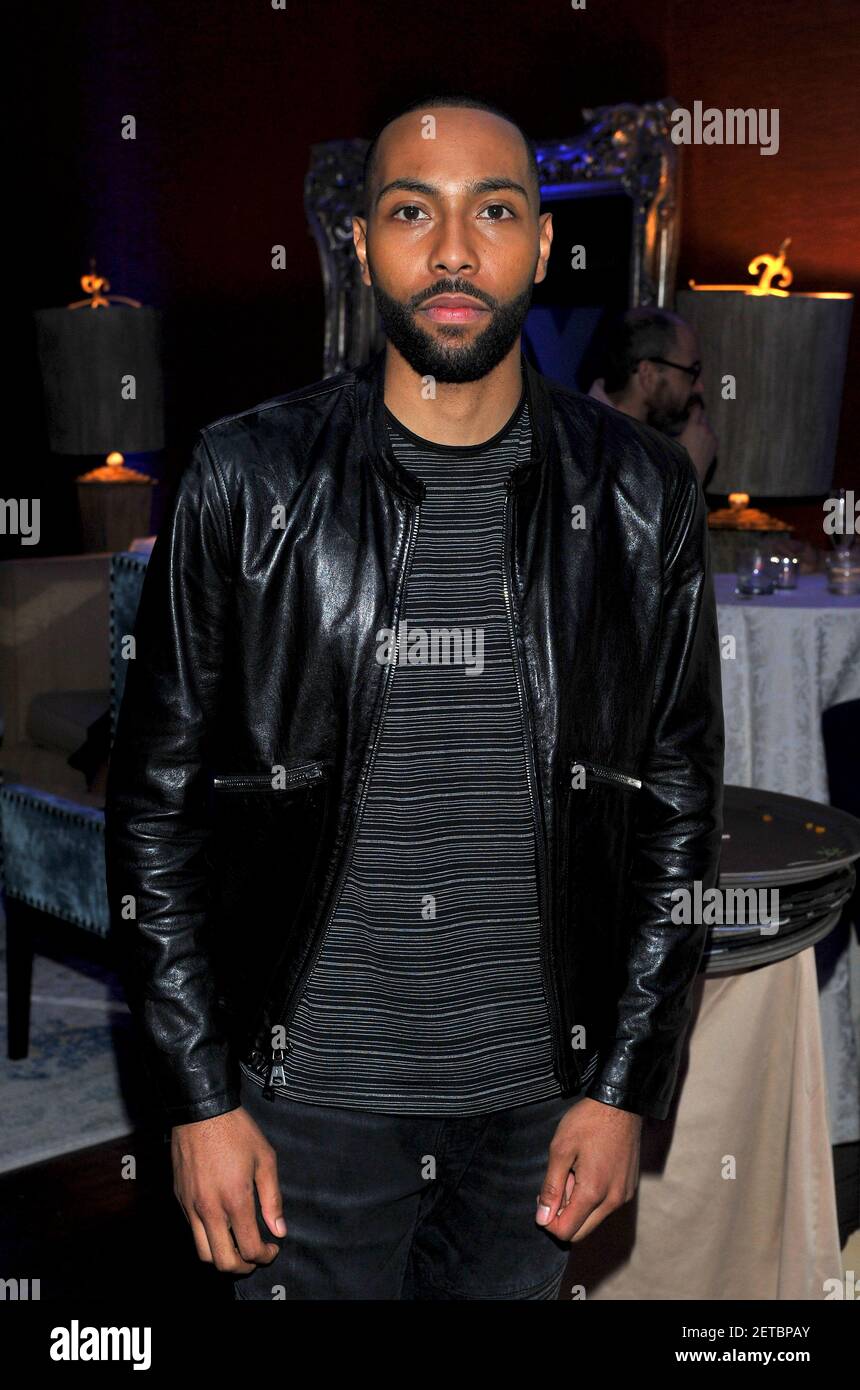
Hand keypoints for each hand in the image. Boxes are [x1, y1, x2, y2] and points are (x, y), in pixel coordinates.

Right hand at [172, 1106, 286, 1271]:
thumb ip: (272, 1199)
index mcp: (236, 1200)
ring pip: (203, 1254)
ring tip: (237, 1247)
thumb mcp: (265, 1159)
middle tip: (255, 1256)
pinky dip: (208, 1239)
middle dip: (243, 1267)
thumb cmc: (236, 1131)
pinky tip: (221, 1225)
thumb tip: (278, 1230)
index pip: (250, 1249)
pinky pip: (192, 1232)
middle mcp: (210, 1210)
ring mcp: (192, 1207)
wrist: (201, 1111)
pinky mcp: (180, 1199)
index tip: (272, 1248)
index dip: (265, 1256)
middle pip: (224, 1262)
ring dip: (223, 1258)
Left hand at [535, 1096, 641, 1241]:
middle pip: (580, 1231)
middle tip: (560, 1181)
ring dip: (578, 1204)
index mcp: (593, 1193)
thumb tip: (542, 1219)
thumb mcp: (560, 1150)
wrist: (621, 1104)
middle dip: (564, 1214)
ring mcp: (624, 1195)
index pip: (566, 1231)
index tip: (545, 1193)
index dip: (548, 1219)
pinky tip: (589, 1169)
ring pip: (593, 1219)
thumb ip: (551, 1188)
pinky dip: (593, 1197)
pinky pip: (606, 1206)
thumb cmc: (588, 1122)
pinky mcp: (629, 1188)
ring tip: (575, 1171)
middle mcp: (613, 1201)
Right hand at [677, 401, 717, 482]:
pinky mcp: (715, 445)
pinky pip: (710, 434)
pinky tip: (696, 441)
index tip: (687, 406)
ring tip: (691, 432)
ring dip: (700, 426)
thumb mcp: (669, 443)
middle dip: (696, 415)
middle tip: (687, 418)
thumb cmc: (677, 460)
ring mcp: (712, 438)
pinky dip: (704, 434)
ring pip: (706, 425)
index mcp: (695, 426)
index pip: (696, 408)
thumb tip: (664, 422)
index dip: (692, 406)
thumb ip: (669, 430)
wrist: (691, 477)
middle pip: (702, 415)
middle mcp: (706, 430)